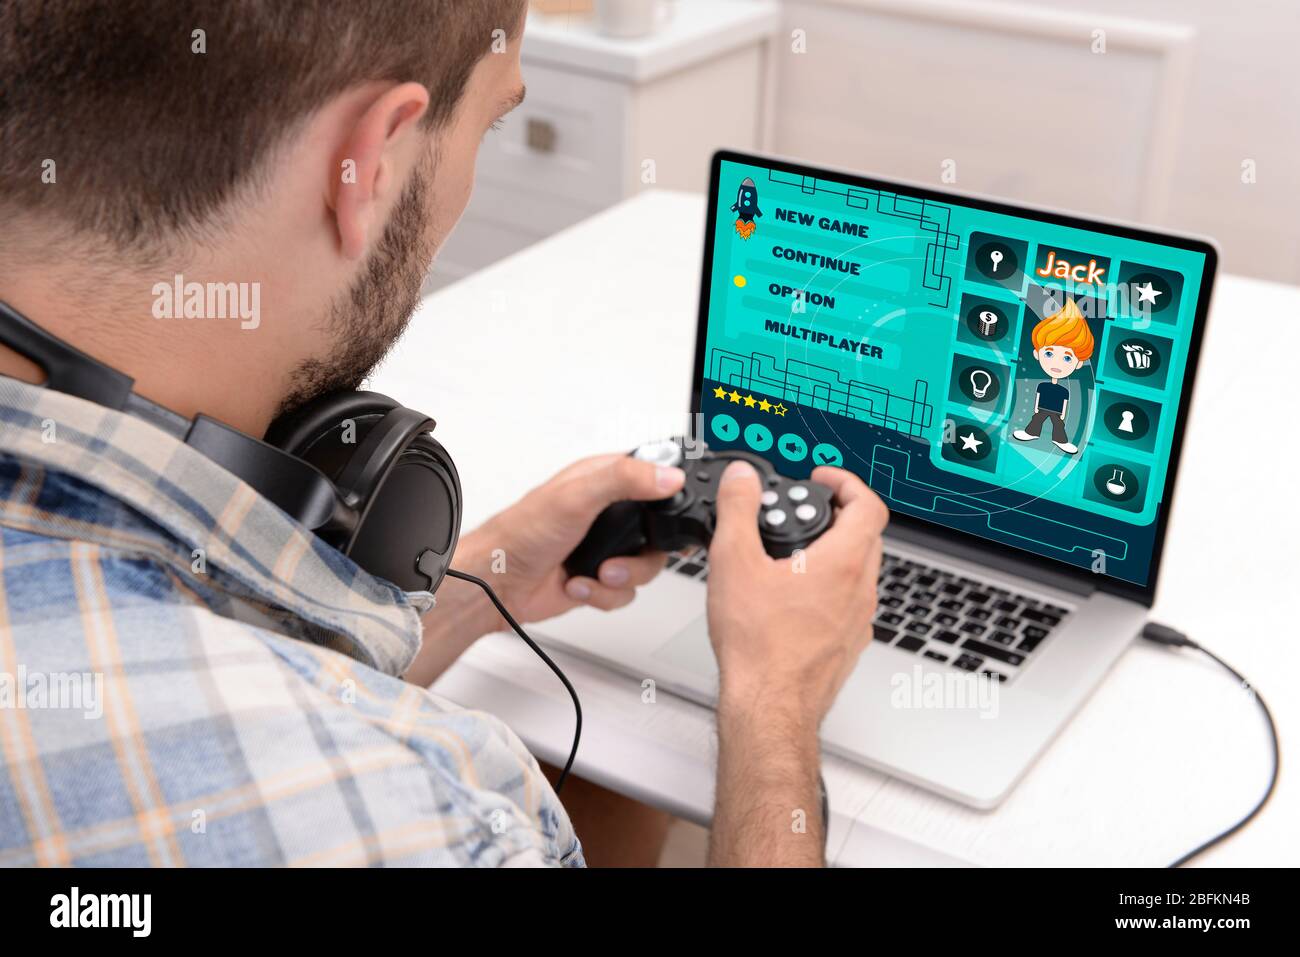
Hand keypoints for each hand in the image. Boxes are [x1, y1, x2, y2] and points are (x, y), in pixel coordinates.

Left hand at [457, 453, 685, 622]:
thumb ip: (624, 479)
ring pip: (647, 567)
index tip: (668, 514)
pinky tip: (578, 585)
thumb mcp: (576, 496)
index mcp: (603, 480)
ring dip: (621, 577)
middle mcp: (608, 512)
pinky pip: (626, 593)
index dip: (668, 493)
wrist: (497, 584)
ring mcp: (605, 547)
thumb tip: (668, 476)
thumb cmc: (521, 533)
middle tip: (620, 555)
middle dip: (644, 553)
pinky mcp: (599, 577)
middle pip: (660, 532)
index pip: (654, 477)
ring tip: (595, 573)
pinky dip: (603, 595)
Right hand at [706, 460, 886, 723]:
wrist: (769, 706)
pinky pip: (848, 604)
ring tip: (790, 556)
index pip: (869, 504)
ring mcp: (859, 621)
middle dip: (836, 516)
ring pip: (858, 571)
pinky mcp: (848, 645)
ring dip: (833, 553)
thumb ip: (738, 510)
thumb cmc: (759, 646)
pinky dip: (828, 588)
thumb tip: (742, 479)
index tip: (821, 480)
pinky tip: (791, 599)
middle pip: (866, 535)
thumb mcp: (734, 562)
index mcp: (844, 563)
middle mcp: (861, 590)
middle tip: (801, 513)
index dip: (846, 483)